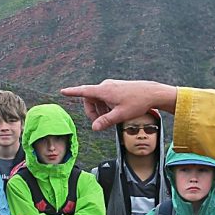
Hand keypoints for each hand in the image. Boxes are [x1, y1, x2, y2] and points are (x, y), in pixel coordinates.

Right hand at [60, 80, 177, 131]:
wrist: (152, 93)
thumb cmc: (137, 102)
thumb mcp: (120, 115)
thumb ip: (105, 121)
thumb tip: (94, 128)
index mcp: (104, 90)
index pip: (84, 91)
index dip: (72, 92)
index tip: (63, 91)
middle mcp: (106, 86)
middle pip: (90, 99)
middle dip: (92, 112)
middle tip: (99, 123)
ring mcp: (111, 86)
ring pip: (98, 99)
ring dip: (100, 110)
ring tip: (111, 119)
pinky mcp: (116, 87)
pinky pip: (105, 97)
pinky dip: (106, 106)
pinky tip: (115, 112)